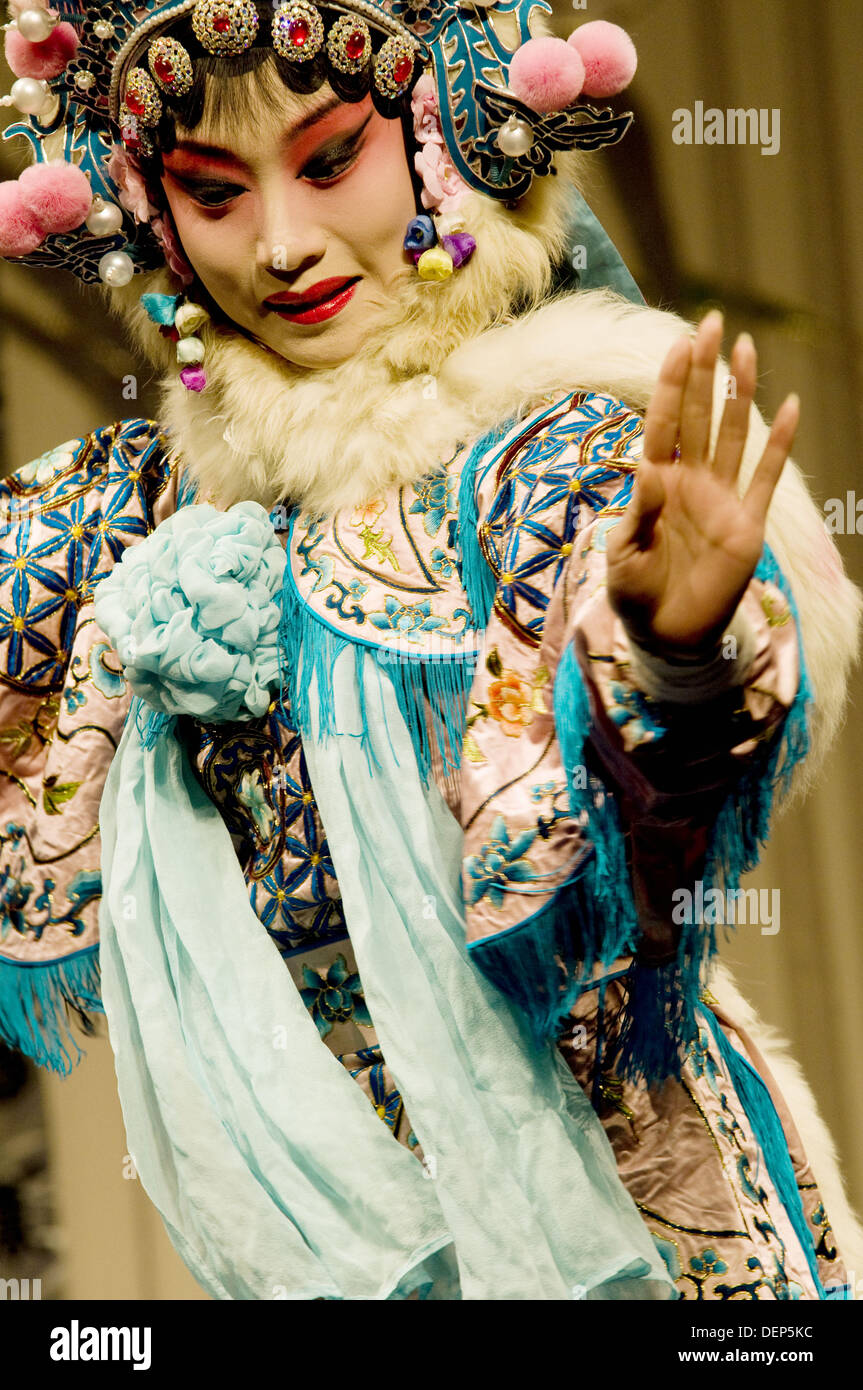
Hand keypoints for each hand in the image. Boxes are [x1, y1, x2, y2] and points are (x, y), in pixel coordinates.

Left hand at [605, 309, 799, 656]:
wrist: (666, 636)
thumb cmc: (635, 594)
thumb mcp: (622, 556)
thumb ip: (637, 514)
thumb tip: (650, 472)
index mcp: (655, 484)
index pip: (663, 424)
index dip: (670, 385)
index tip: (678, 344)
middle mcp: (690, 481)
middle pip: (697, 415)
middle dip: (703, 370)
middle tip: (711, 323)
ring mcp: (721, 498)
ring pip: (732, 434)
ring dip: (738, 393)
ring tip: (744, 349)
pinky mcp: (747, 523)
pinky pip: (766, 477)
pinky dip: (778, 444)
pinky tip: (788, 407)